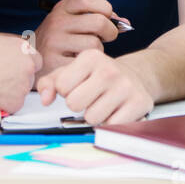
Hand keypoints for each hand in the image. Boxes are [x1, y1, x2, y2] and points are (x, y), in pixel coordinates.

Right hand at [0, 31, 41, 113]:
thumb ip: (8, 45)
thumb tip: (12, 48)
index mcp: (23, 49)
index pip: (35, 60)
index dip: (23, 66)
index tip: (12, 69)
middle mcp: (27, 66)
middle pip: (29, 76)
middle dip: (17, 79)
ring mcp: (23, 86)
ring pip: (21, 91)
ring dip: (10, 91)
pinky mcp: (15, 103)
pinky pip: (13, 105)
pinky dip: (4, 104)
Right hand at [33, 0, 121, 74]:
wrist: (27, 60)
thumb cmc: (61, 39)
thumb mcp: (74, 21)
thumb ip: (101, 18)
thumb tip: (126, 23)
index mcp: (62, 8)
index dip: (104, 8)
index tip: (106, 17)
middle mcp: (56, 22)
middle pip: (99, 22)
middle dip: (110, 32)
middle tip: (106, 38)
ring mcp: (54, 43)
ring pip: (94, 45)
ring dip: (98, 51)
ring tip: (87, 52)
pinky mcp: (54, 64)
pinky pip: (85, 63)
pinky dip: (87, 65)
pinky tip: (80, 63)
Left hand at [35, 49, 153, 126]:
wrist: (136, 76)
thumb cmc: (99, 76)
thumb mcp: (73, 72)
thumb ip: (50, 83)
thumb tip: (45, 99)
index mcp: (91, 57)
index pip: (62, 87)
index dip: (67, 91)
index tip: (79, 86)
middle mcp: (110, 69)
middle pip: (74, 103)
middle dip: (79, 105)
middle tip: (90, 98)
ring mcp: (126, 86)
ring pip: (91, 118)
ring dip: (95, 116)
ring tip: (103, 105)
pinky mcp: (139, 103)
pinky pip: (111, 126)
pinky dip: (110, 123)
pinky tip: (116, 111)